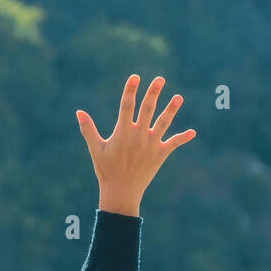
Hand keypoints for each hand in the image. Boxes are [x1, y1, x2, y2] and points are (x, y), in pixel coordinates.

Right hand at [76, 75, 194, 216]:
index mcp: (122, 132)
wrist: (121, 193)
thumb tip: (78, 112)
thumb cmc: (106, 170)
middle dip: (153, 93)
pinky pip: (173, 143)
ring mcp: (150, 145)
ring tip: (179, 97)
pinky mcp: (160, 155)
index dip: (130, 90)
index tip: (135, 77)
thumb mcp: (95, 149)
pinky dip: (183, 138)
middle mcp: (138, 136)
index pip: (126, 106)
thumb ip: (88, 129)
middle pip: (147, 109)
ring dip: (171, 110)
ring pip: (163, 123)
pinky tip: (193, 132)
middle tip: (160, 79)